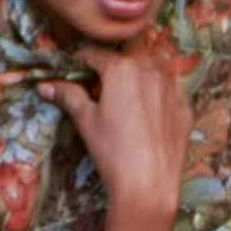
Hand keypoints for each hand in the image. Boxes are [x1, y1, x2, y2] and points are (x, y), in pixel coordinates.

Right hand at [47, 41, 192, 225]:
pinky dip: (161, 87)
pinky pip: (173, 87)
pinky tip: (152, 104)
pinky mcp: (185, 106)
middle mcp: (150, 70)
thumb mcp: (86, 121)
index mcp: (122, 69)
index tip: (74, 65)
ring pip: (158, 61)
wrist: (148, 183)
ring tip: (130, 82)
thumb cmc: (112, 150)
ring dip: (142, 64)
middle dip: (117, 53)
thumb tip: (45, 86)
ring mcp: (172, 87)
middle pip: (132, 47)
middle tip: (104, 71)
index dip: (81, 57)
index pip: (96, 52)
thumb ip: (68, 96)